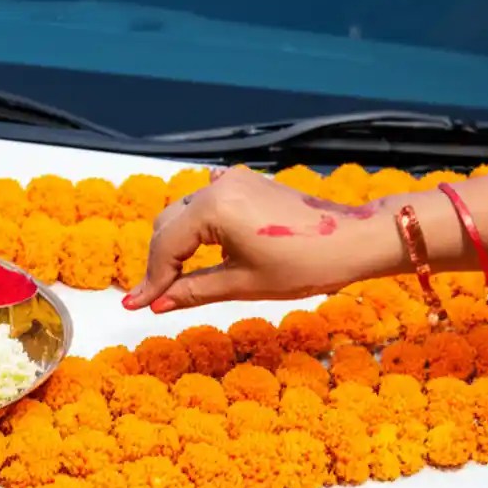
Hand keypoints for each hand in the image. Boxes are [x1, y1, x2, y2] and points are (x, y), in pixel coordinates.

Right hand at [123, 167, 399, 312]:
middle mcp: (216, 186)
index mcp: (214, 208)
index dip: (151, 280)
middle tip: (151, 297)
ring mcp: (232, 181)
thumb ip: (193, 291)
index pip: (166, 246)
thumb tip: (155, 305)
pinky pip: (205, 203)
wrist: (353, 240)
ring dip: (174, 245)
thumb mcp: (243, 283)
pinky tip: (193, 248)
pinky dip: (194, 228)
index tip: (135, 306)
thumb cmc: (304, 265)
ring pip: (183, 214)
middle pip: (168, 226)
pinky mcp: (244, 183)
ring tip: (171, 280)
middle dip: (159, 262)